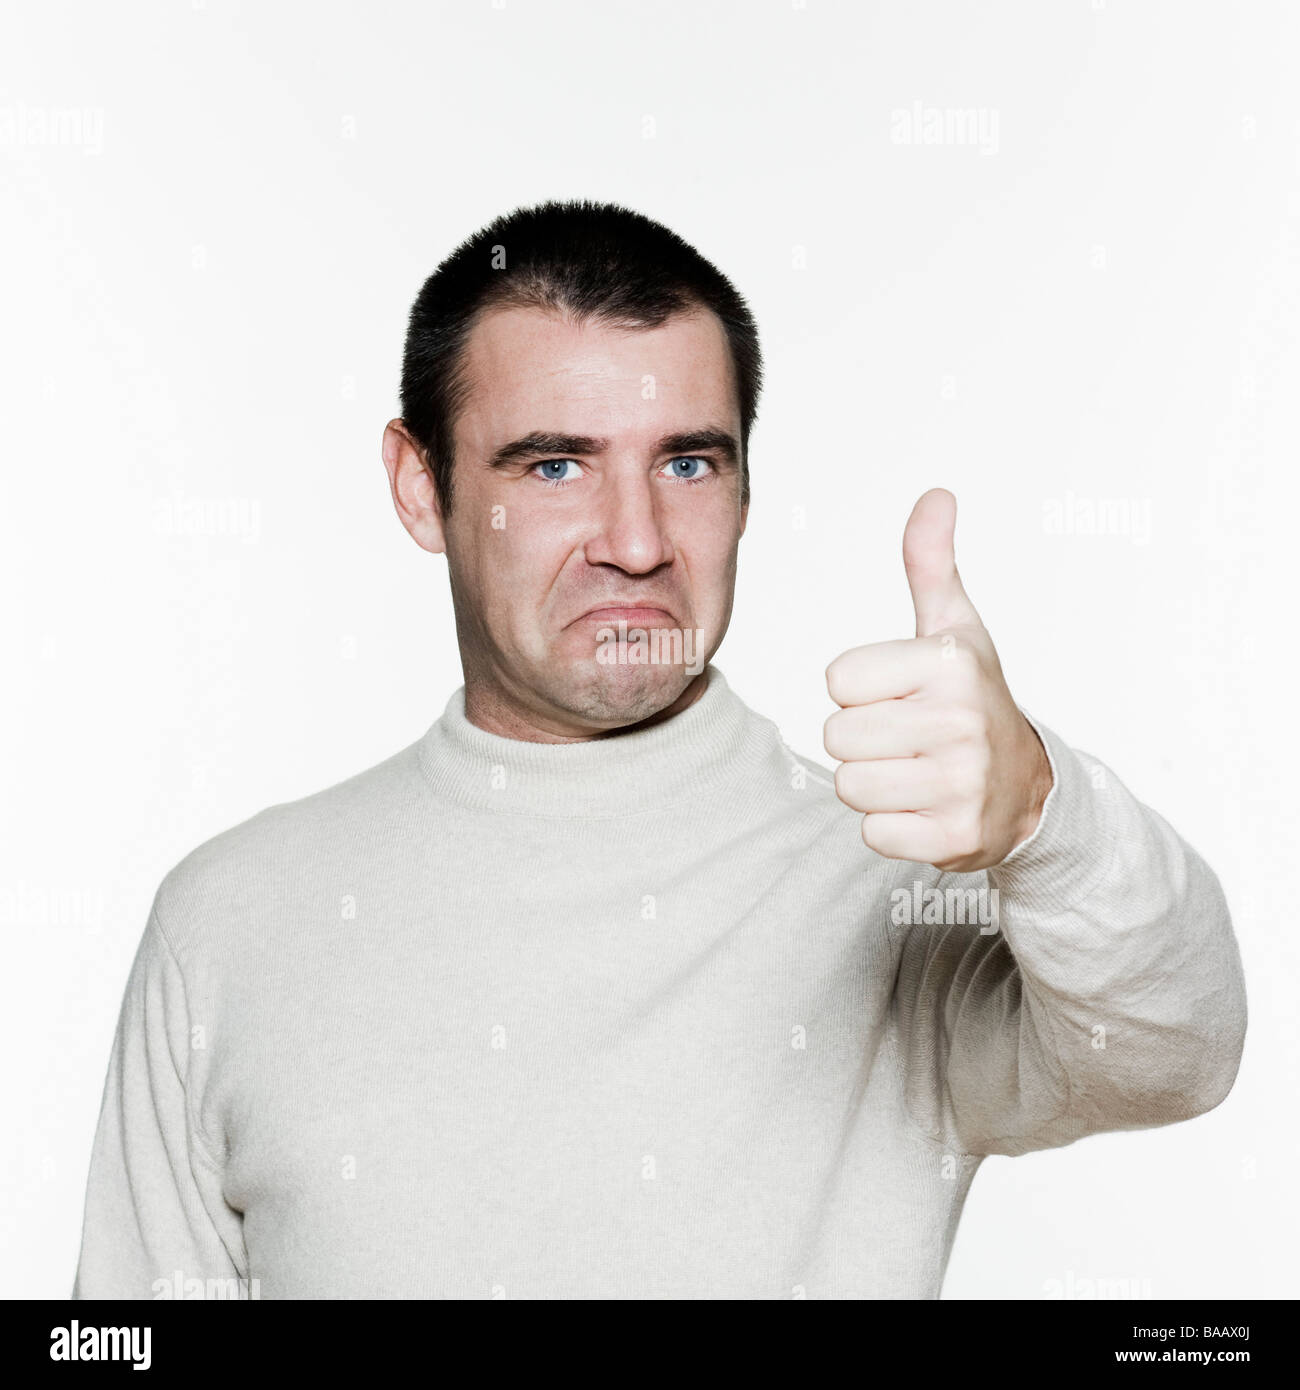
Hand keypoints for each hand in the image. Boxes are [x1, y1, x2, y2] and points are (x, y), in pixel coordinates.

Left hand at [824, 488, 1052, 871]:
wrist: (1031, 788)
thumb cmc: (975, 699)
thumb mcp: (956, 627)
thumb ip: (930, 563)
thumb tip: (936, 495)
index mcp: (949, 663)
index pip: (836, 681)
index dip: (859, 689)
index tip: (900, 693)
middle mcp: (959, 721)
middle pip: (836, 736)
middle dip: (862, 740)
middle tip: (906, 737)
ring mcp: (961, 784)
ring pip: (849, 786)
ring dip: (872, 784)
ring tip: (915, 771)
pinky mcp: (955, 838)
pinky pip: (871, 834)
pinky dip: (890, 827)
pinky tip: (925, 807)